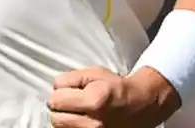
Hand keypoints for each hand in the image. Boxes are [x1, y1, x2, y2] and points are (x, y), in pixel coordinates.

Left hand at [48, 66, 180, 127]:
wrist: (140, 104)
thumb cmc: (117, 88)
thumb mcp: (93, 73)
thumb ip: (69, 78)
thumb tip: (54, 88)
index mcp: (93, 101)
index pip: (55, 101)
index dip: (59, 94)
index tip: (66, 92)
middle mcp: (94, 123)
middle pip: (56, 119)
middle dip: (60, 108)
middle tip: (71, 102)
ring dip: (65, 120)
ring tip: (78, 111)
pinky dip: (73, 127)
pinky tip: (81, 120)